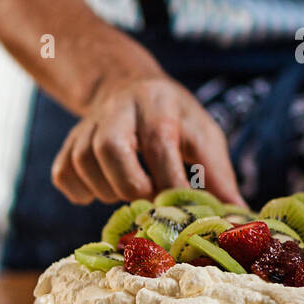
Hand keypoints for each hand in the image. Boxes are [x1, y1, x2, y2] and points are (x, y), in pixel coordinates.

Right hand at [50, 71, 242, 205]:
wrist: (127, 87)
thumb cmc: (175, 120)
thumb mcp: (203, 134)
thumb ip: (218, 175)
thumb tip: (239, 216)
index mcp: (158, 104)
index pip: (160, 142)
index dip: (169, 181)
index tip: (181, 210)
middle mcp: (118, 110)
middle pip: (111, 149)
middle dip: (133, 186)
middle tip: (150, 202)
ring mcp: (87, 126)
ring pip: (84, 166)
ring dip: (109, 191)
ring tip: (132, 191)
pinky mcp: (67, 143)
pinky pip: (64, 176)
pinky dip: (82, 192)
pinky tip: (103, 189)